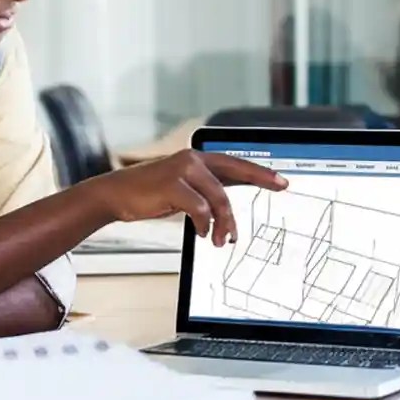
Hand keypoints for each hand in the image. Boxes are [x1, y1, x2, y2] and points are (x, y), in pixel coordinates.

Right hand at [82, 150, 287, 246]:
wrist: (117, 194)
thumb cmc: (152, 194)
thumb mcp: (184, 190)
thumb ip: (205, 191)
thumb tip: (230, 208)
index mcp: (198, 160)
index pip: (236, 164)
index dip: (260, 172)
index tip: (282, 181)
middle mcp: (193, 159)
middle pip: (235, 173)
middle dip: (260, 182)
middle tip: (279, 190)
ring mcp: (182, 169)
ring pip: (219, 197)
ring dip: (224, 223)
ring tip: (222, 240)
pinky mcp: (172, 184)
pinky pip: (200, 208)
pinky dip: (203, 224)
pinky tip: (200, 233)